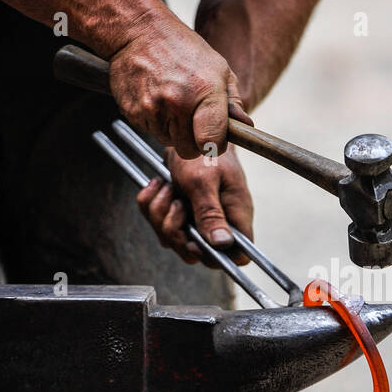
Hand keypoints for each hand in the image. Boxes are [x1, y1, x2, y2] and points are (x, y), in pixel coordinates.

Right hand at [108, 14, 251, 160]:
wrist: (138, 31)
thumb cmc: (181, 48)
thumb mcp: (218, 68)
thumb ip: (233, 101)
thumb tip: (245, 126)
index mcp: (204, 91)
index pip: (211, 142)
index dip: (215, 145)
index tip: (214, 139)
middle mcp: (177, 103)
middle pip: (188, 150)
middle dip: (193, 140)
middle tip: (192, 119)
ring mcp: (152, 108)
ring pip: (168, 142)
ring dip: (172, 130)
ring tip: (172, 101)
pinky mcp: (133, 112)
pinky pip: (149, 131)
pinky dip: (154, 121)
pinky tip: (156, 99)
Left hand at [136, 148, 253, 267]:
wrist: (189, 133)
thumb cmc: (205, 152)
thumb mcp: (204, 181)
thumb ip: (211, 214)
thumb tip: (222, 244)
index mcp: (236, 217)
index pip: (239, 256)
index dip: (218, 258)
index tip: (196, 243)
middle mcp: (219, 223)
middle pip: (197, 253)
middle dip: (175, 231)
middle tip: (175, 203)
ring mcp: (198, 219)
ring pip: (173, 239)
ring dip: (160, 214)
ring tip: (167, 187)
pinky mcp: (180, 213)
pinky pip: (159, 224)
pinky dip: (151, 205)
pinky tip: (158, 185)